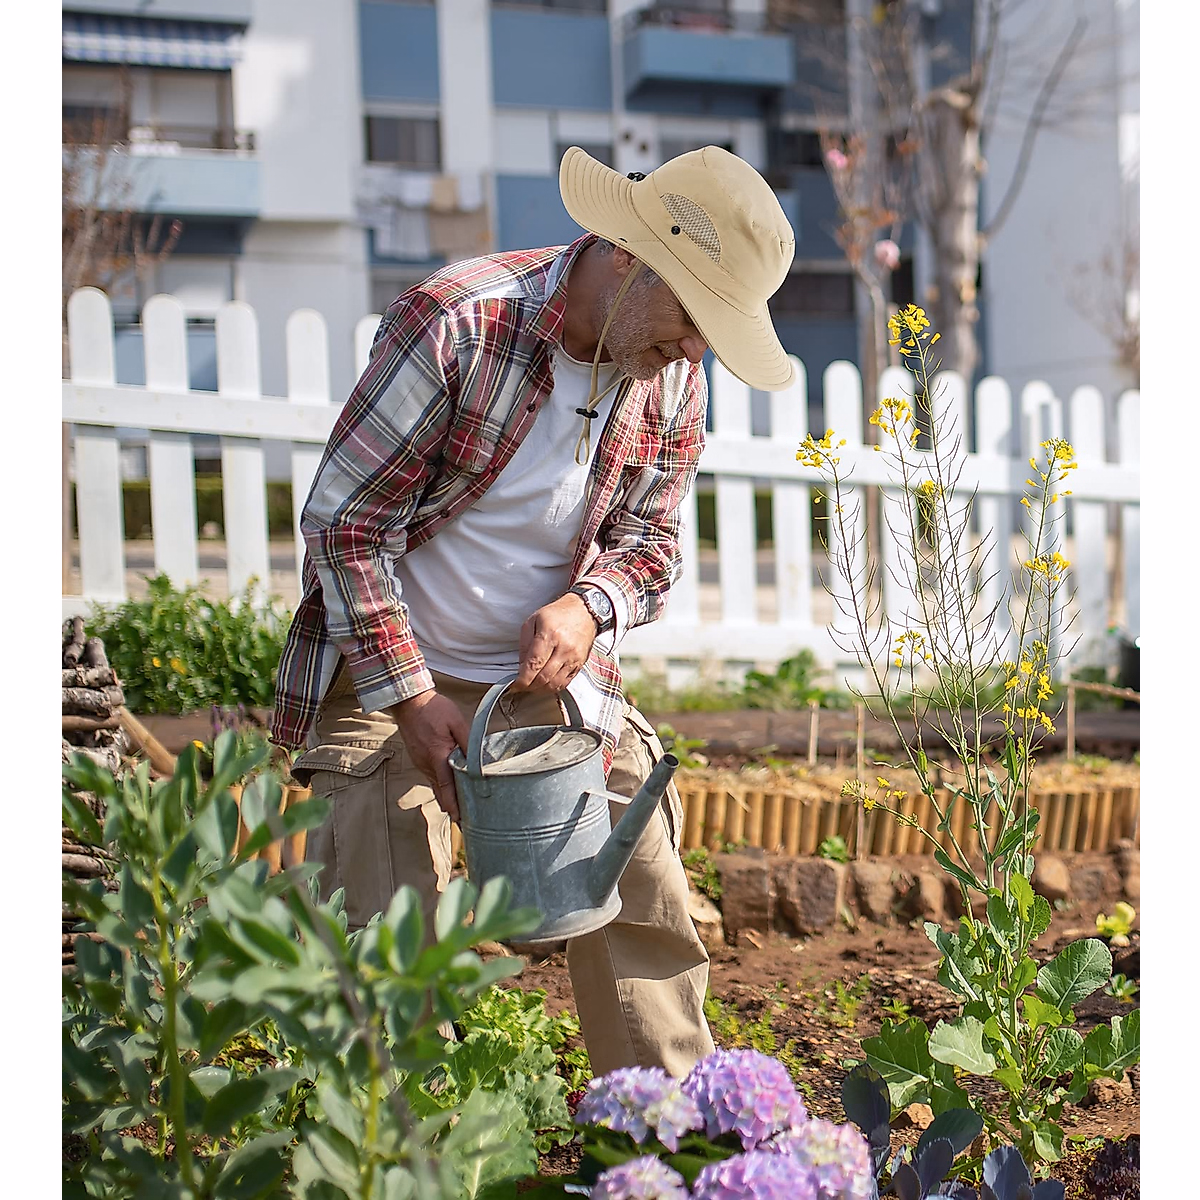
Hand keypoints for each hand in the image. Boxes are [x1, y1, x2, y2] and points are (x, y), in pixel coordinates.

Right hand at [390, 690, 470, 820]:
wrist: (408, 700)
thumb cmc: (433, 709)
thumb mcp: (456, 721)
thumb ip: (468, 741)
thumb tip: (478, 759)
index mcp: (437, 756)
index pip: (446, 787)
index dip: (454, 804)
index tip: (460, 819)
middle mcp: (426, 764)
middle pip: (440, 791)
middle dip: (452, 805)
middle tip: (466, 817)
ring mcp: (420, 762)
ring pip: (435, 785)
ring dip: (447, 794)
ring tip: (462, 804)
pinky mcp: (418, 758)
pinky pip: (431, 776)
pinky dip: (441, 784)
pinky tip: (450, 785)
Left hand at [515, 594, 596, 692]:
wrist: (584, 611)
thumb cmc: (557, 614)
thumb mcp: (533, 620)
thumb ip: (525, 643)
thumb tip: (521, 666)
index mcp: (550, 635)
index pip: (534, 665)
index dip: (522, 679)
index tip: (515, 685)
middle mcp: (564, 648)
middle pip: (544, 677)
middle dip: (529, 687)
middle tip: (521, 687)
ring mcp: (574, 658)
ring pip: (555, 684)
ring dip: (541, 690)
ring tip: (532, 687)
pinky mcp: (580, 664)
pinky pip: (565, 683)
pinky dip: (553, 687)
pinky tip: (545, 684)